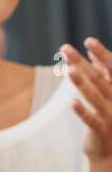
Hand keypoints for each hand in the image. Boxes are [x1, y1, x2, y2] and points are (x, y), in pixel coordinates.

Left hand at [62, 39, 111, 161]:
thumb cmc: (111, 116)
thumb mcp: (110, 93)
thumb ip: (104, 73)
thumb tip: (94, 53)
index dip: (102, 54)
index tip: (88, 40)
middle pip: (99, 78)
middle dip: (82, 62)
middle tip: (65, 48)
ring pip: (95, 97)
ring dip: (82, 84)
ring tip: (69, 70)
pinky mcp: (103, 131)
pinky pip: (92, 120)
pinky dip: (83, 111)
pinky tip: (71, 102)